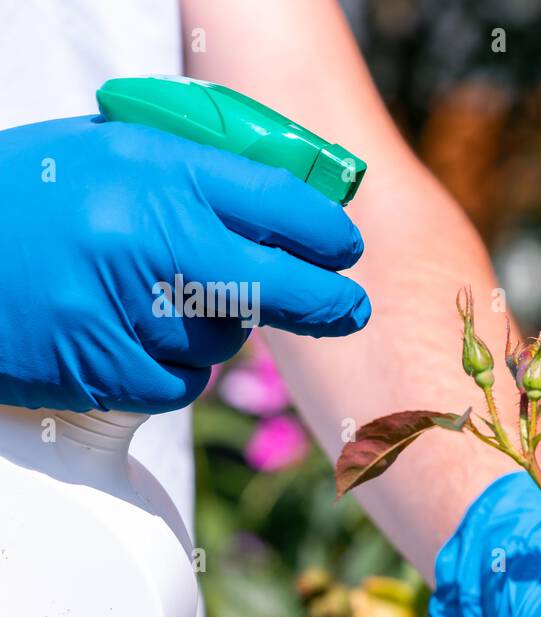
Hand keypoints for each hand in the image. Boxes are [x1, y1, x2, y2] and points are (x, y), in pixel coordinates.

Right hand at [0, 116, 369, 412]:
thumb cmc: (32, 196)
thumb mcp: (110, 152)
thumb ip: (194, 176)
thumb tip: (297, 212)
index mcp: (153, 165)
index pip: (276, 201)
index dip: (327, 234)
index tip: (348, 253)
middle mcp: (142, 231)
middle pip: (274, 285)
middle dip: (325, 303)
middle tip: (352, 311)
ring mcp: (118, 303)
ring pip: (222, 341)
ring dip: (214, 333)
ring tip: (158, 303)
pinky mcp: (96, 364)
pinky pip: (177, 383)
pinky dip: (169, 370)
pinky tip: (129, 339)